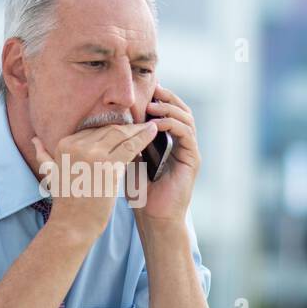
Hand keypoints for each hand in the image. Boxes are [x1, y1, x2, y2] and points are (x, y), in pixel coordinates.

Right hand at [32, 121, 159, 243]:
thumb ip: (43, 155)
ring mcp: (93, 155)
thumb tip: (34, 140)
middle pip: (109, 129)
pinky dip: (143, 138)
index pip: (94, 129)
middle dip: (128, 126)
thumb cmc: (67, 203)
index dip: (112, 127)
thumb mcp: (50, 174)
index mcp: (64, 145)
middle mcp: (77, 146)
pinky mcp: (108, 166)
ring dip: (139, 130)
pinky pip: (130, 147)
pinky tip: (153, 132)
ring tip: (152, 127)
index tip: (126, 127)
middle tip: (143, 123)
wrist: (73, 225)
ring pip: (121, 135)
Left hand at [137, 86, 198, 224]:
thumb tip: (113, 120)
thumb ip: (128, 142)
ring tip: (152, 104)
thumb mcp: (130, 161)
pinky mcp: (193, 159)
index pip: (168, 112)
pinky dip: (172, 124)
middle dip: (167, 97)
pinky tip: (156, 123)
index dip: (158, 99)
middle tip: (152, 88)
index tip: (143, 89)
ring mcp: (189, 151)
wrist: (153, 219)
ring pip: (185, 118)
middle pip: (180, 110)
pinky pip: (186, 134)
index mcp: (170, 143)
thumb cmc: (140, 194)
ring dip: (169, 109)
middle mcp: (182, 144)